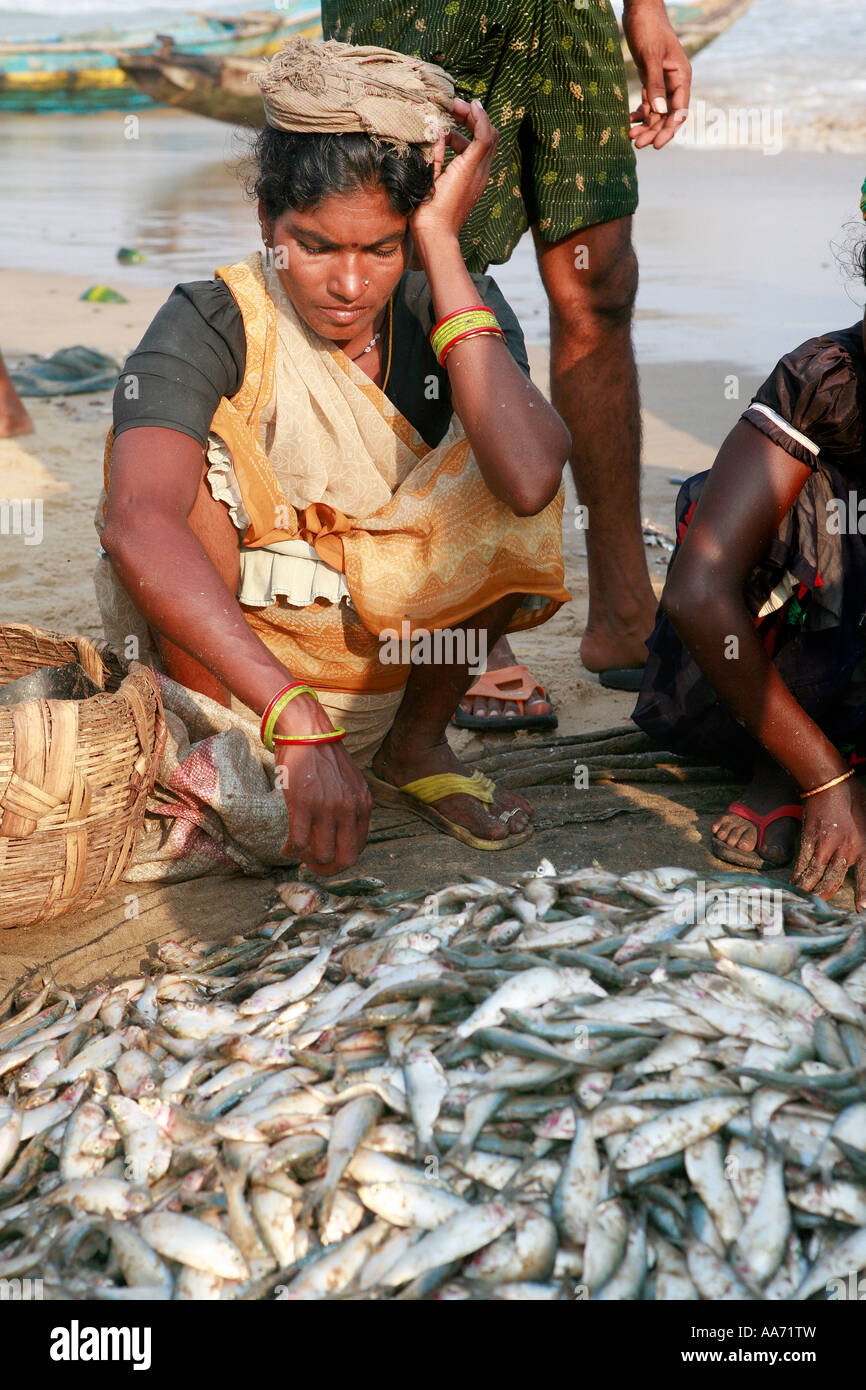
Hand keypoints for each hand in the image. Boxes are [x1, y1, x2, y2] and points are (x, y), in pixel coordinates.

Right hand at [273, 696, 370, 874]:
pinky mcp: (303, 805)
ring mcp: (327, 807)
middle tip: (313, 866)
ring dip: (307, 861)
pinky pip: (299, 843)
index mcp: (363, 804)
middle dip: (328, 870)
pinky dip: (291, 851)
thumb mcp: (350, 782)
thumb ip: (351, 806)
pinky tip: (286, 847)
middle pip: (345, 859)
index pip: (358, 848)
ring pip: (321, 855)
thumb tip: (343, 834)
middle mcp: (349, 808)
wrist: (306, 732)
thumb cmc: (324, 758)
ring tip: (298, 854)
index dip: (341, 861)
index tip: (327, 860)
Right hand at [410, 97, 498, 247]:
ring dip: (470, 130)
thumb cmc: (429, 212)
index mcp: (470, 170)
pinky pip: (477, 157)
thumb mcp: (429, 179)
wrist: (436, 238)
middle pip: (489, 136)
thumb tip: (438, 130)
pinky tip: (448, 141)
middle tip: (455, 108)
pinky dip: (467, 143)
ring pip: (484, 145)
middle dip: (474, 118)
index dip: (478, 115)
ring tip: (448, 123)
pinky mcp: (474, 185)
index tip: (468, 102)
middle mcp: (480, 174)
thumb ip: (436, 153)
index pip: (485, 134)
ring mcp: (479, 180)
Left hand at [623, 0, 691, 149]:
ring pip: (657, 111)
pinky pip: (648, 102)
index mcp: (681, 77)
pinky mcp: (651, 79)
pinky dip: (640, 113)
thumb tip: (660, 113)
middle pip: (667, 115)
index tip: (657, 144)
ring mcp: (663, 82)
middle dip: (653, 131)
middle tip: (637, 145)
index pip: (679, 110)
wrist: (640, 9)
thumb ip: (655, 84)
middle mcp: (675, 82)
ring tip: (630, 137)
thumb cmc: (648, 28)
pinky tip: (629, 122)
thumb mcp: (650, 56)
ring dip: (645, 125)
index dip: (669, 129)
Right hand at [790, 777, 865, 907]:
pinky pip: (803, 863)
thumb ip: (865, 842)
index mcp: (863, 846)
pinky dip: (798, 875)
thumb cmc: (855, 800)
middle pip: (832, 882)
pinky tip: (795, 883)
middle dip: (826, 897)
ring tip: (803, 901)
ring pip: (814, 876)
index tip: (862, 910)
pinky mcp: (809, 840)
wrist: (829, 784)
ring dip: (808, 890)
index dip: (864, 893)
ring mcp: (824, 846)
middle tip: (821, 909)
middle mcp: (844, 850)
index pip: (865, 876)